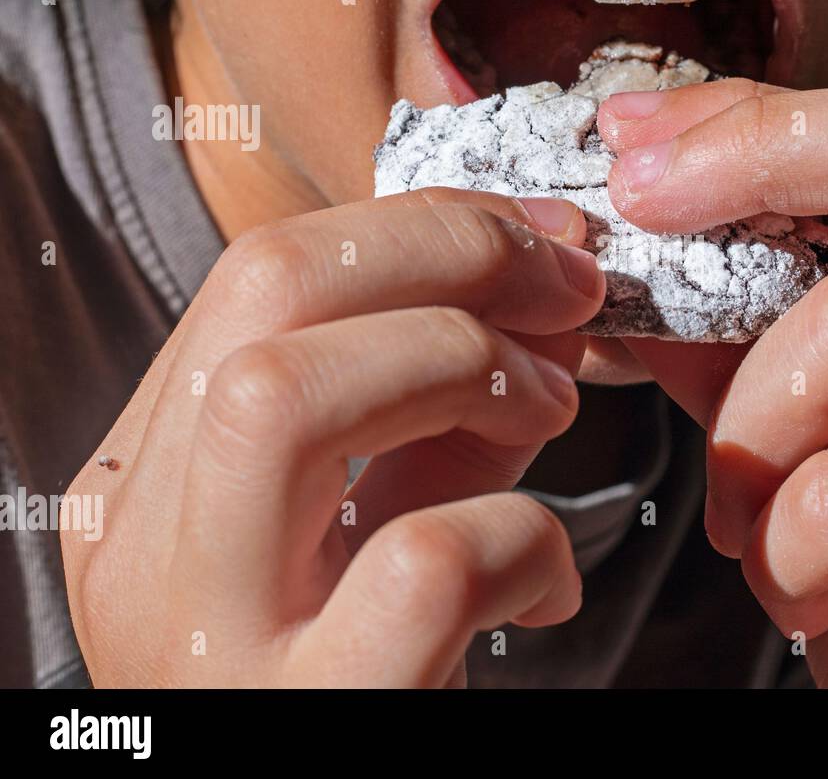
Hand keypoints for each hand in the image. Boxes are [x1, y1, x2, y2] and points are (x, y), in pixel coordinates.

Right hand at [62, 189, 604, 685]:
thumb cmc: (383, 659)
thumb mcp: (379, 508)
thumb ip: (435, 400)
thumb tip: (539, 282)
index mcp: (152, 478)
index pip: (261, 275)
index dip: (420, 226)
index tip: (537, 236)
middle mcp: (146, 548)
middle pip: (263, 295)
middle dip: (448, 251)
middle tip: (568, 286)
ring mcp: (208, 642)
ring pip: (291, 397)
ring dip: (466, 365)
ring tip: (551, 411)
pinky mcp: (310, 715)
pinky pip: (421, 562)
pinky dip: (524, 533)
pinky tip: (549, 578)